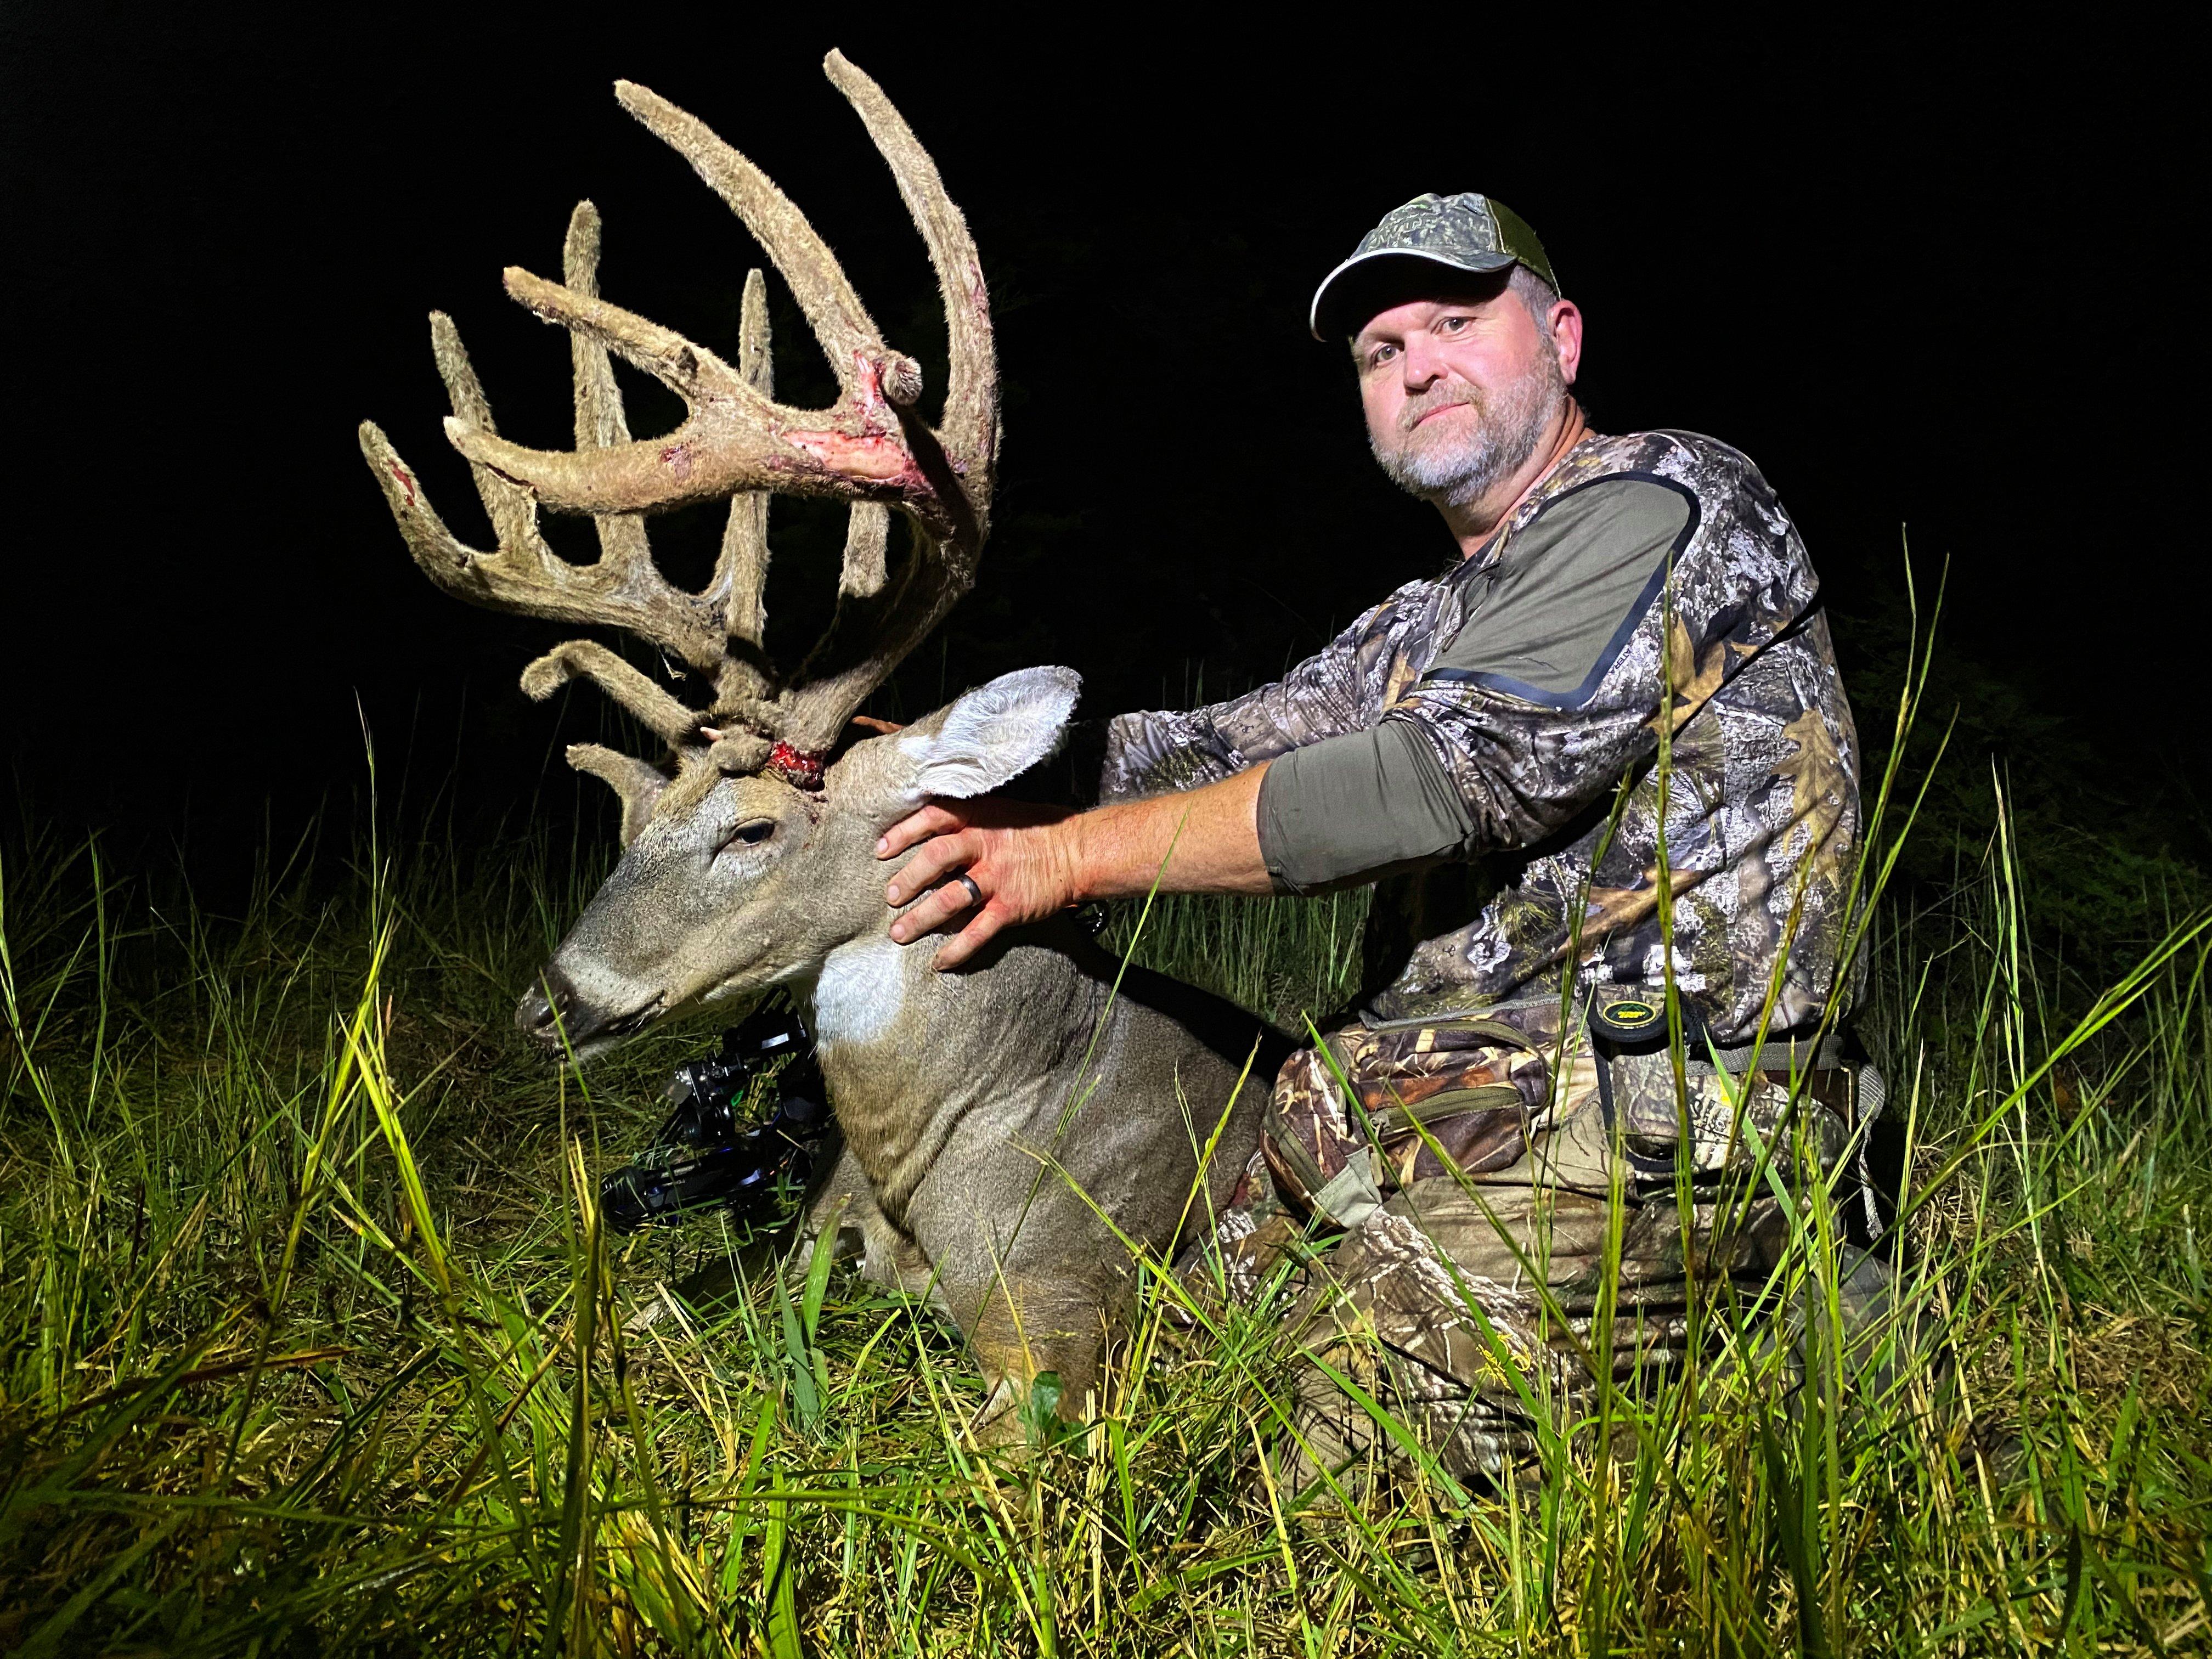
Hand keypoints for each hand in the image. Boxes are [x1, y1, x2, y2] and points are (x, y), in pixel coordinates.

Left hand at [878, 799, 1079, 968]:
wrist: (1079, 851)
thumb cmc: (1038, 830)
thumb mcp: (1001, 812)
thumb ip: (968, 822)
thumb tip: (928, 836)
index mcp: (980, 817)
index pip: (933, 818)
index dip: (903, 833)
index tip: (881, 850)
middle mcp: (985, 844)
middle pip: (936, 858)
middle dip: (908, 879)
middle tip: (890, 897)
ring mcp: (998, 877)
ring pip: (950, 898)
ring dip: (921, 918)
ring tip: (899, 932)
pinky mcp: (1011, 906)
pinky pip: (977, 932)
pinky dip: (956, 950)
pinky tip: (939, 963)